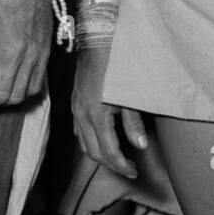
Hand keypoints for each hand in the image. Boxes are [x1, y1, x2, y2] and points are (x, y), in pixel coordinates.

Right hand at [71, 44, 147, 177]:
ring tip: (118, 157)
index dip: (122, 165)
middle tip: (129, 168)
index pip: (108, 151)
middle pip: (93, 152)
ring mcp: (75, 108)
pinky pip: (78, 130)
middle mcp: (81, 114)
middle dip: (111, 164)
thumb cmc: (115, 67)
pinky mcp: (74, 102)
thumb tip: (139, 146)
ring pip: (83, 143)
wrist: (96, 42)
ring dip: (100, 154)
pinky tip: (103, 138)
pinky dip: (90, 141)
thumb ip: (133, 123)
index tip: (134, 171)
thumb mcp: (129, 96)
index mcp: (96, 114)